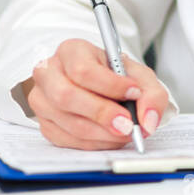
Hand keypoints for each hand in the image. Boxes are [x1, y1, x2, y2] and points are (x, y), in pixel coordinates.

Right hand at [21, 38, 170, 149]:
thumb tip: (148, 121)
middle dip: (102, 113)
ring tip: (125, 131)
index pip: (82, 69)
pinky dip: (93, 143)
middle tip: (128, 124)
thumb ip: (151, 95)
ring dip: (101, 133)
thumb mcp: (140, 76)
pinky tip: (110, 137)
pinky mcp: (44, 124)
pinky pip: (66, 139)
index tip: (133, 92)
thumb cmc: (117, 77)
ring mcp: (42, 100)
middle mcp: (49, 73)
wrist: (103, 88)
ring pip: (67, 121)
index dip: (109, 85)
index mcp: (71, 51)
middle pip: (67, 96)